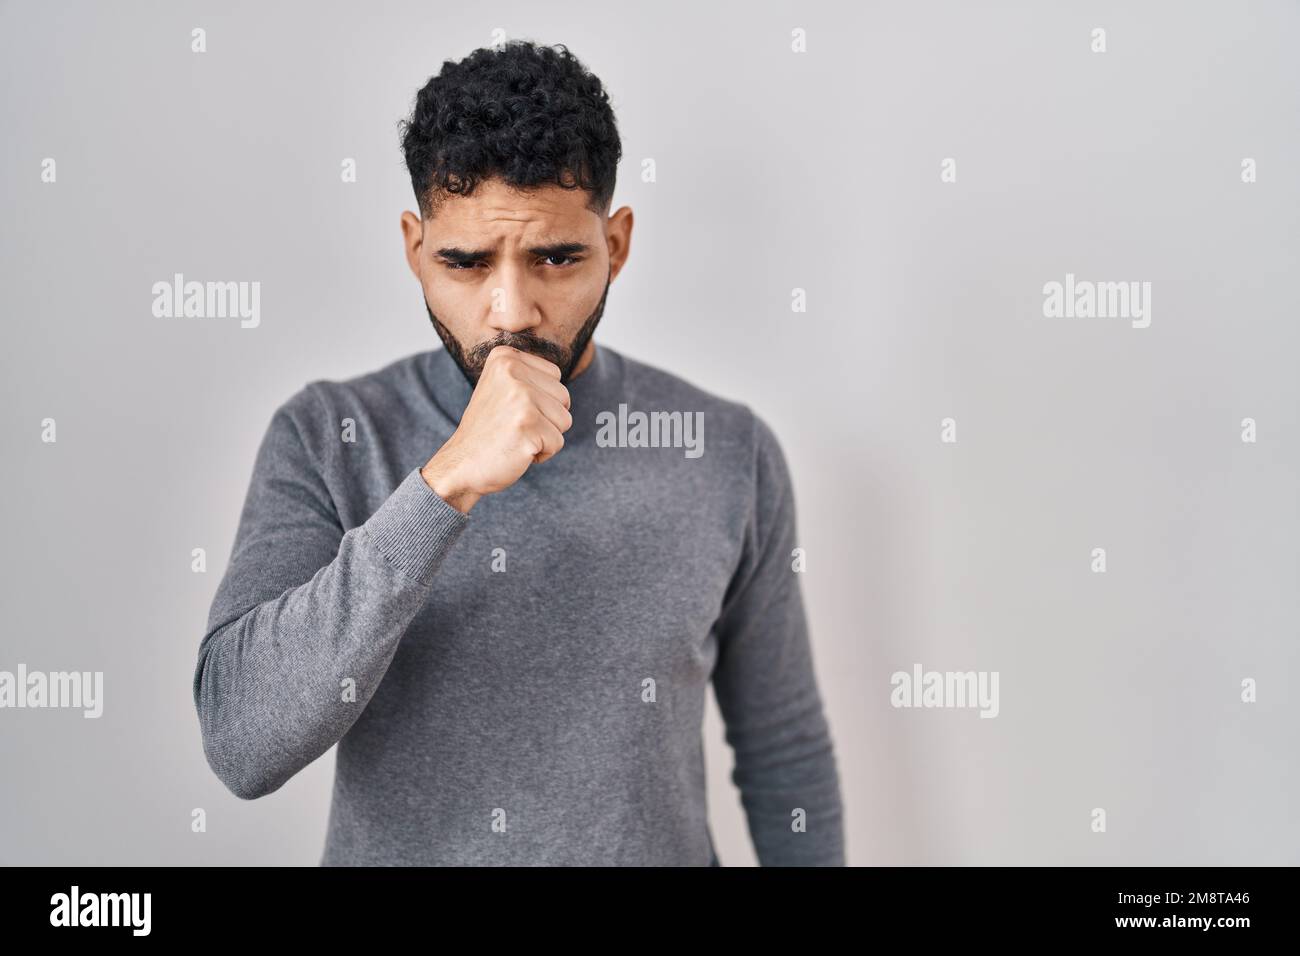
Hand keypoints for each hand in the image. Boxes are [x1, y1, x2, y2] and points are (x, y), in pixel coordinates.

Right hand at [420, 345, 571, 512]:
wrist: (461, 465)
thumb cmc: (488, 431)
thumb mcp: (501, 388)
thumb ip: (528, 375)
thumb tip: (558, 374)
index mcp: (505, 357)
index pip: (555, 376)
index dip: (542, 400)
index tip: (513, 410)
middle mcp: (512, 371)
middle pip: (564, 397)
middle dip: (547, 419)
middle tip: (514, 426)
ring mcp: (520, 397)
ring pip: (564, 420)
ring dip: (545, 436)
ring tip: (516, 437)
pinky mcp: (527, 424)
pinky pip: (557, 442)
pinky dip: (542, 453)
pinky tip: (517, 450)